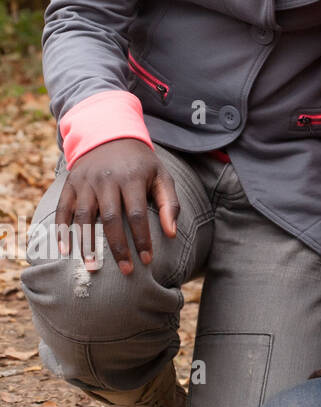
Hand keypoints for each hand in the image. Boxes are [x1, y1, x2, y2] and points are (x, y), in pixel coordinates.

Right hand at [56, 138, 179, 274]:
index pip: (137, 214)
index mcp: (132, 178)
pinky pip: (63, 210)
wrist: (109, 135)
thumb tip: (173, 233)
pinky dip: (62, 230)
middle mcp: (107, 180)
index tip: (147, 260)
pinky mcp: (70, 185)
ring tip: (93, 267)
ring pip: (84, 217)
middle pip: (110, 219)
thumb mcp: (162, 176)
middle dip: (118, 248)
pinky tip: (65, 250)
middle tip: (125, 270)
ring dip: (87, 244)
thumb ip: (170, 203)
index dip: (141, 238)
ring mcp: (86, 182)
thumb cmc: (141, 163)